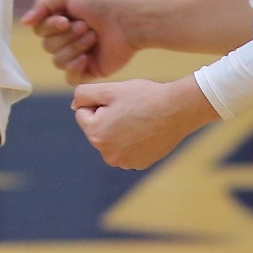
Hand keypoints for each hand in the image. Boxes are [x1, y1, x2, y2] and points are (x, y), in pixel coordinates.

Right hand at [24, 0, 136, 82]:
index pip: (39, 30)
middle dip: (67, 37)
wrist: (127, 21)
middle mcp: (67, 39)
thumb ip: (42, 4)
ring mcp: (77, 56)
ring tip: (93, 37)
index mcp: (61, 22)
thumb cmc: (100, 3)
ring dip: (75, 47)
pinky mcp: (89, 71)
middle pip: (47, 47)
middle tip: (86, 27)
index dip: (50, 27)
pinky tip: (87, 58)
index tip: (66, 20)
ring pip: (57, 61)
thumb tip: (23, 22)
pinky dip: (75, 68)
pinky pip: (70, 78)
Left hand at [70, 76, 218, 169]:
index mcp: (95, 134)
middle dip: (108, 118)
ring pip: (113, 140)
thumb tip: (74, 106)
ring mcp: (125, 162)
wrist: (178, 109)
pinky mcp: (140, 164)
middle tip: (130, 109)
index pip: (83, 114)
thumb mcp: (109, 89)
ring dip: (120, 130)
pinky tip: (147, 130)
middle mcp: (107, 154)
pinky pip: (128, 149)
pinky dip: (134, 140)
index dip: (100, 102)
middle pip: (98, 129)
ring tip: (139, 119)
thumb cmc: (143, 96)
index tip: (119, 101)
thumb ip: (83, 95)